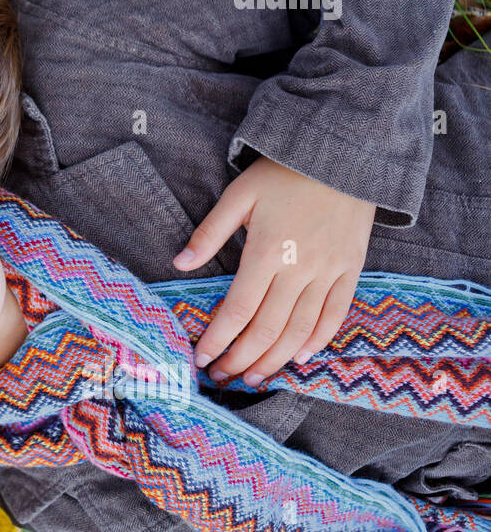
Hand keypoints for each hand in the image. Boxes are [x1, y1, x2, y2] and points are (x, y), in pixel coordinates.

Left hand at [172, 156, 374, 384]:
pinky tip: (299, 358)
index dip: (218, 339)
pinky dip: (318, 340)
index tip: (201, 358)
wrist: (341, 154)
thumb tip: (179, 263)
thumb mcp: (238, 195)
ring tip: (254, 378)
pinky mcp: (352, 269)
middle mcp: (299, 268)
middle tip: (222, 378)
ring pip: (301, 329)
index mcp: (266, 251)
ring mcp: (329, 271)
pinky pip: (336, 314)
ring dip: (275, 359)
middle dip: (241, 358)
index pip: (237, 309)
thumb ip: (209, 233)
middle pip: (267, 328)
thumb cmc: (282, 174)